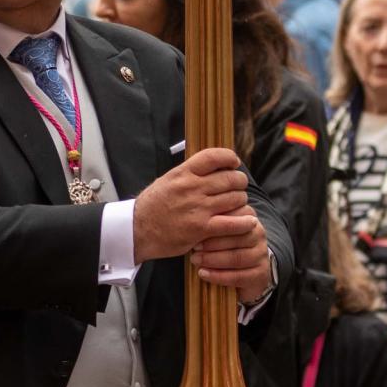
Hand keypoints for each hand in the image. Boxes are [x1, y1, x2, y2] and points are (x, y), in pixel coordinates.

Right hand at [132, 147, 249, 263]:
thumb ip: (188, 173)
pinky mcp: (201, 228)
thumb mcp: (167, 180)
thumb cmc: (152, 206)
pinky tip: (249, 221)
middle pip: (230, 178)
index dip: (229, 158)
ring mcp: (197, 208)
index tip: (234, 163)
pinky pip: (232, 223)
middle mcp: (192, 188)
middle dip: (239, 182)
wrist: (137, 230)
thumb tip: (210, 165)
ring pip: (235, 199)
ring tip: (239, 204)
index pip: (214, 156)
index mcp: (183, 173)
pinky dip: (244, 222)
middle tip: (239, 187)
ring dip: (241, 201)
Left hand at [191, 204, 270, 302]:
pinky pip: (239, 276)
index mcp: (248, 218)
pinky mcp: (261, 274)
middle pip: (236, 237)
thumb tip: (190, 219)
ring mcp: (261, 254)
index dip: (215, 224)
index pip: (233, 217)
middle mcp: (259, 234)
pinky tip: (203, 274)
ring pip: (237, 257)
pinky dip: (218, 276)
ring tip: (195, 260)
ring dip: (213, 260)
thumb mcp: (218, 230)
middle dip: (212, 243)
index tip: (195, 229)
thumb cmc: (224, 245)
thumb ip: (211, 222)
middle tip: (194, 247)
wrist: (245, 271)